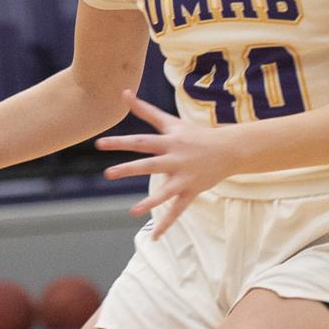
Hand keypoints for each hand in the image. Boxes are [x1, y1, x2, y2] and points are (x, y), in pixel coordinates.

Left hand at [94, 92, 238, 237]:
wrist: (229, 149)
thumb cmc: (195, 134)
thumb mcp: (171, 122)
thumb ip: (145, 110)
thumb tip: (123, 92)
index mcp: (169, 142)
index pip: (141, 141)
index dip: (120, 142)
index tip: (99, 144)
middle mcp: (176, 159)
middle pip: (150, 164)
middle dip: (129, 169)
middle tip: (108, 174)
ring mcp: (184, 177)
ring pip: (165, 191)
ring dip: (150, 202)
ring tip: (133, 211)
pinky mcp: (191, 191)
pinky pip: (178, 210)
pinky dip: (166, 223)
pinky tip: (154, 236)